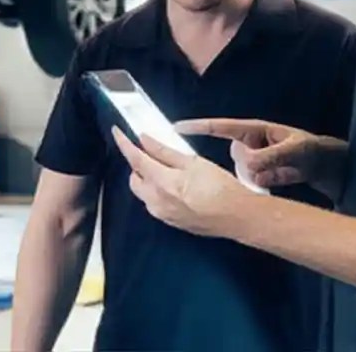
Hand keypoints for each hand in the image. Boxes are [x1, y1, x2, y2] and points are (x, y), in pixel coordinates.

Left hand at [110, 127, 250, 237]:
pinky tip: (175, 187)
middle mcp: (157, 202)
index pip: (135, 159)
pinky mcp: (171, 223)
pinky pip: (154, 204)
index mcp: (162, 183)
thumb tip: (145, 140)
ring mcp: (163, 215)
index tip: (117, 132)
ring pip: (143, 193)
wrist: (238, 217)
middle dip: (138, 164)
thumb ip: (165, 151)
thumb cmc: (222, 189)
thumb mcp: (194, 162)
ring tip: (167, 169)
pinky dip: (157, 192)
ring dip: (147, 179)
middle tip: (151, 152)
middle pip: (134, 179)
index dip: (123, 143)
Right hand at [174, 118, 335, 187]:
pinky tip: (277, 179)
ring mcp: (250, 161)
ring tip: (281, 169)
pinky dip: (262, 184)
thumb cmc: (309, 148)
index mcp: (251, 130)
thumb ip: (270, 155)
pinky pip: (249, 183)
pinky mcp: (255, 176)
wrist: (321, 166)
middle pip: (233, 156)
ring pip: (241, 172)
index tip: (176, 128)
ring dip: (259, 175)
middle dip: (248, 163)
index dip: (197, 127)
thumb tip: (247, 164)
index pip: (219, 126)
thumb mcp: (294, 149)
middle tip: (271, 162)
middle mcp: (246, 145)